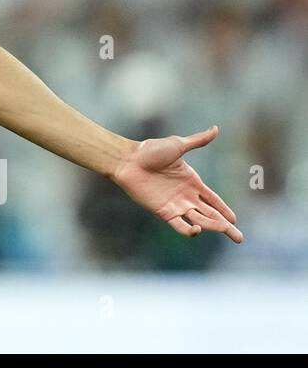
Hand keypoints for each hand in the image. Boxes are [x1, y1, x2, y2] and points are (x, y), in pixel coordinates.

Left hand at [111, 125, 242, 242]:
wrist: (128, 160)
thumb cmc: (150, 151)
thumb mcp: (178, 144)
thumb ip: (198, 140)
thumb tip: (216, 129)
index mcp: (192, 182)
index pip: (213, 200)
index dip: (224, 210)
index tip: (235, 220)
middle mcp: (186, 196)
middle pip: (210, 214)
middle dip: (225, 226)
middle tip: (239, 238)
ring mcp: (175, 205)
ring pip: (199, 220)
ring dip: (212, 226)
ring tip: (224, 229)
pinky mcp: (163, 212)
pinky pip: (179, 225)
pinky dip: (189, 231)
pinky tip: (198, 230)